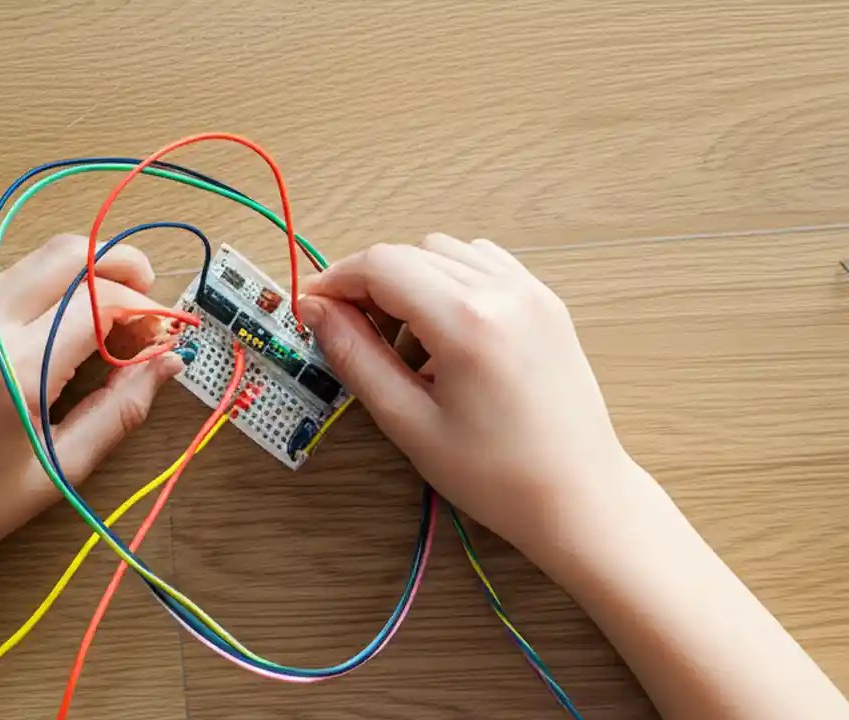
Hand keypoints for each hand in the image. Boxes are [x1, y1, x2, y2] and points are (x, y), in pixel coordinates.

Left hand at [0, 234, 182, 581]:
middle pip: (66, 253)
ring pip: (27, 263)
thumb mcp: (60, 468)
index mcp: (11, 372)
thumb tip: (168, 362)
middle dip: (117, 265)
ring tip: (88, 325)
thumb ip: (121, 410)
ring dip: (70, 281)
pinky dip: (24, 298)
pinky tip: (32, 336)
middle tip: (141, 294)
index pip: (99, 302)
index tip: (159, 328)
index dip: (143, 308)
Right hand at [299, 233, 642, 553]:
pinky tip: (442, 334)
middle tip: (349, 333)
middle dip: (368, 283)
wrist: (580, 498)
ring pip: (446, 251)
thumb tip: (317, 312)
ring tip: (403, 343)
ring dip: (410, 281)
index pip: (381, 265)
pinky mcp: (546, 303)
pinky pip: (483, 264)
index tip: (311, 309)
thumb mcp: (409, 422)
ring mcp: (532, 292)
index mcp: (468, 321)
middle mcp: (504, 291)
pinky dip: (449, 282)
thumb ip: (356, 357)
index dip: (335, 281)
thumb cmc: (498, 476)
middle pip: (410, 252)